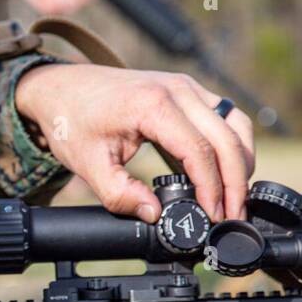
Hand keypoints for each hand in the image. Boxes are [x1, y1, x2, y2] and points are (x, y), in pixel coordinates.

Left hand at [14, 64, 255, 221]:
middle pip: (227, 138)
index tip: (212, 216)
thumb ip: (120, 195)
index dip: (211, 188)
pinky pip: (226, 116)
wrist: (61, 87)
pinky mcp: (188, 90)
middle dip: (235, 182)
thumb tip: (155, 215)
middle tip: (232, 216)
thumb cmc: (72, 121)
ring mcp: (186, 86)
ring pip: (235, 124)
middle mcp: (177, 89)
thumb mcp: (89, 165)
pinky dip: (232, 144)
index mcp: (153, 105)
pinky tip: (226, 171)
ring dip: (241, 162)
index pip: (199, 151)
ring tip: (233, 198)